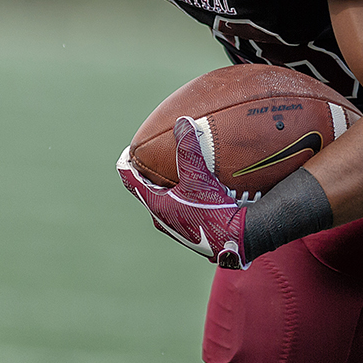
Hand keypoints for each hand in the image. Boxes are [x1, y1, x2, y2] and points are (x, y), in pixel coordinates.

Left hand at [118, 117, 249, 268]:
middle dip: (146, 175)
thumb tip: (182, 122)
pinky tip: (198, 191)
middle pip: (145, 192)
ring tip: (171, 174)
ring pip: (163, 202)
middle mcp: (161, 218)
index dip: (126, 163)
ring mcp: (175, 227)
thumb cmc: (213, 211)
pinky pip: (180, 209)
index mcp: (155, 204)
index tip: (127, 151)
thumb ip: (189, 149)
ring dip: (164, 187)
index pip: (130, 179)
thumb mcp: (199, 177)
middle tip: (148, 159)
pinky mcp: (191, 231)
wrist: (235, 241)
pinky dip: (181, 196)